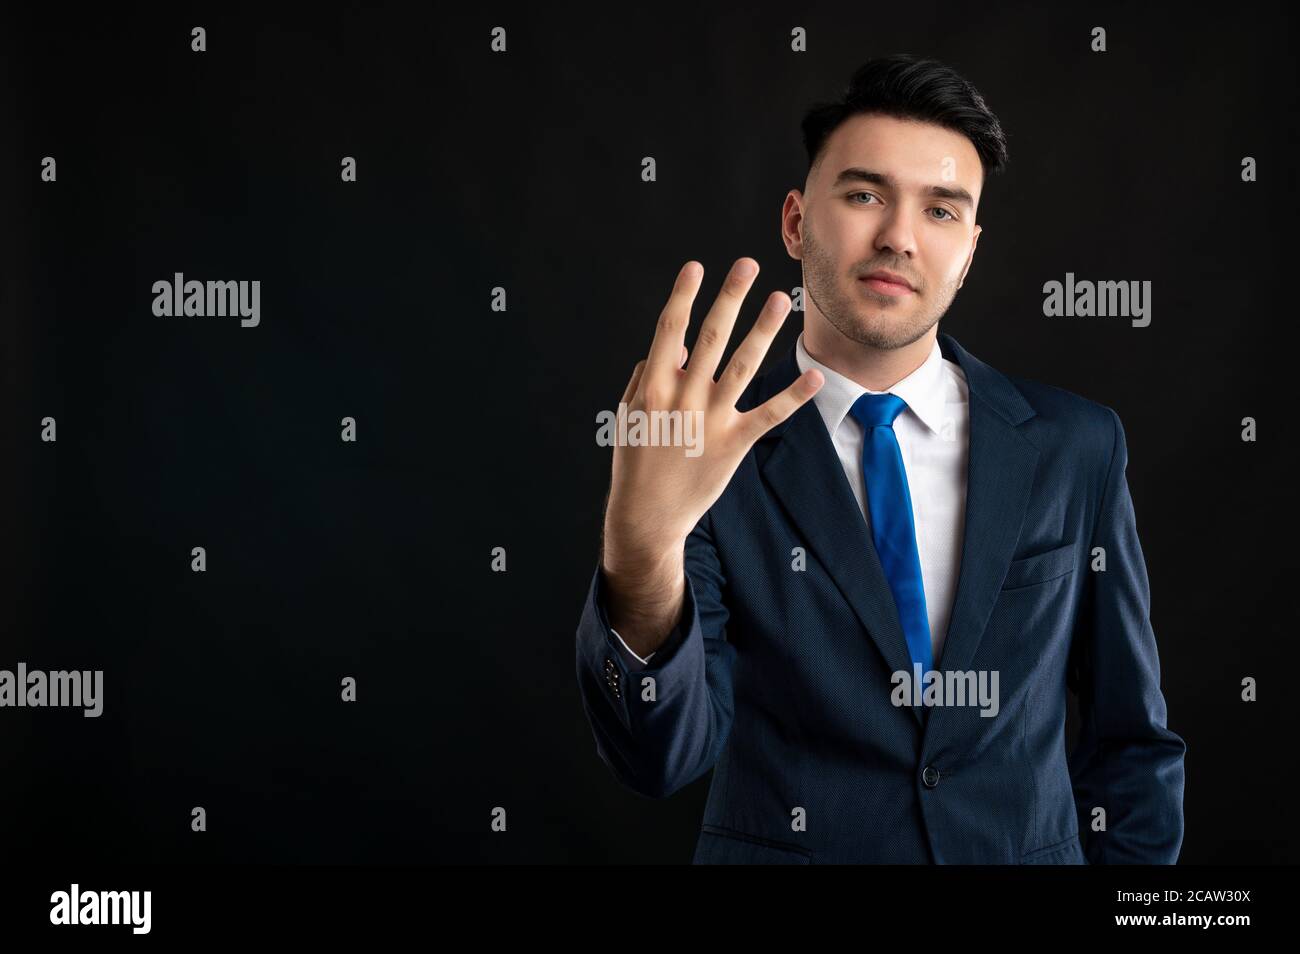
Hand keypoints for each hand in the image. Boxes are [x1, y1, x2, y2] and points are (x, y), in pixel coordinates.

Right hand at [602, 257, 823, 573]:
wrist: (647, 514)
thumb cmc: (635, 461)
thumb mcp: (630, 414)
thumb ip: (647, 376)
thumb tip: (675, 348)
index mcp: (653, 386)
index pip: (669, 330)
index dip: (683, 296)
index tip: (696, 267)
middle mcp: (683, 398)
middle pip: (711, 338)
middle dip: (730, 298)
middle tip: (747, 265)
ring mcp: (710, 421)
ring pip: (742, 366)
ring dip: (763, 330)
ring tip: (781, 301)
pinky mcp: (733, 444)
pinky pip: (768, 414)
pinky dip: (793, 396)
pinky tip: (813, 375)